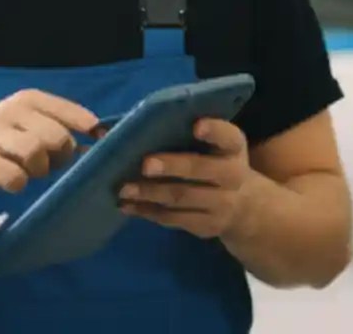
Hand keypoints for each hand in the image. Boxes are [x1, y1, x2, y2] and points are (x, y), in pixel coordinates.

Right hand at [0, 89, 98, 210]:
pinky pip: (14, 176)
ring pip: (35, 152)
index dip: (85, 127)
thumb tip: (99, 140)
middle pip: (54, 135)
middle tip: (50, 166)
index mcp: (24, 100)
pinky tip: (11, 184)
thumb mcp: (26, 132)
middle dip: (59, 155)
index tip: (99, 142)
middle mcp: (7, 111)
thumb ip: (58, 131)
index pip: (66, 110)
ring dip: (39, 170)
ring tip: (29, 173)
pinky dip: (19, 184)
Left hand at [118, 118, 251, 238]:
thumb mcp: (209, 145)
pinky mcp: (206, 226)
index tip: (196, 125)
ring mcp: (221, 204)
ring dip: (150, 192)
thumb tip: (109, 127)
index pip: (228, 136)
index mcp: (233, 147)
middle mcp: (232, 175)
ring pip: (182, 197)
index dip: (214, 130)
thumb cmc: (211, 161)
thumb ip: (176, 133)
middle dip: (173, 166)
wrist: (243, 207)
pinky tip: (127, 206)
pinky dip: (148, 212)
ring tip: (124, 188)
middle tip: (145, 164)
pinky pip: (174, 219)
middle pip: (202, 170)